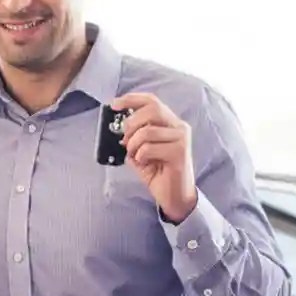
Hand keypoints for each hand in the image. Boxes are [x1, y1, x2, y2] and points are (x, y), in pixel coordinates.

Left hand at [112, 92, 197, 222]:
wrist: (175, 196)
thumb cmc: (158, 172)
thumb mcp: (140, 150)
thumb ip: (133, 137)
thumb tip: (118, 129)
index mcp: (170, 123)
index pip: (151, 101)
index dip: (131, 99)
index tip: (113, 104)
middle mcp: (179, 127)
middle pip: (152, 110)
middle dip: (131, 123)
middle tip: (125, 139)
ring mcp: (181, 139)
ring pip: (147, 131)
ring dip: (134, 145)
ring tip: (136, 156)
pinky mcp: (179, 152)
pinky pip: (149, 148)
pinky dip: (140, 156)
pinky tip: (145, 163)